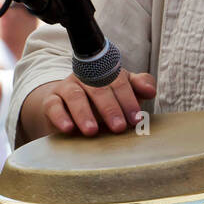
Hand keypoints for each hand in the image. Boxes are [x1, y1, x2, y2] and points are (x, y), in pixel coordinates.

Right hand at [18, 70, 156, 142]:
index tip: (136, 119)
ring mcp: (67, 86)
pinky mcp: (51, 100)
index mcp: (106, 71)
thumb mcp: (124, 92)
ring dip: (84, 114)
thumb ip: (139, 87)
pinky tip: (68, 129)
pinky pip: (54, 106)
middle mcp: (86, 76)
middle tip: (119, 127)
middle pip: (98, 89)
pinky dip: (60, 117)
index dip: (128, 100)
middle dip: (110, 109)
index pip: (118, 82)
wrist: (70, 105)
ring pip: (75, 96)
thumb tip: (152, 90)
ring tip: (92, 131)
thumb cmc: (104, 99)